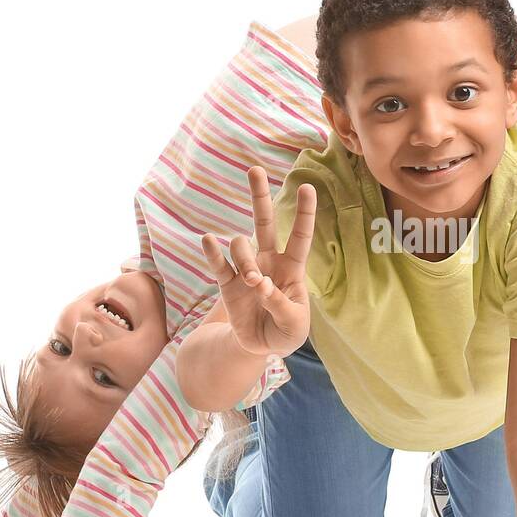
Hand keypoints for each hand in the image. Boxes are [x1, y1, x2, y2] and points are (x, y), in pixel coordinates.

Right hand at [200, 165, 316, 358]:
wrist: (262, 347)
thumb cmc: (287, 331)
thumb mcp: (294, 325)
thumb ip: (280, 305)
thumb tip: (259, 285)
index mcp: (292, 267)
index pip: (300, 236)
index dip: (304, 213)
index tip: (308, 187)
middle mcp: (268, 261)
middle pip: (263, 222)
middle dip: (259, 196)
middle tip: (255, 169)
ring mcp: (246, 269)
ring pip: (241, 246)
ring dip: (245, 260)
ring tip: (252, 283)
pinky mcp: (228, 284)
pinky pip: (219, 265)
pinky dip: (213, 253)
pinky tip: (208, 240)